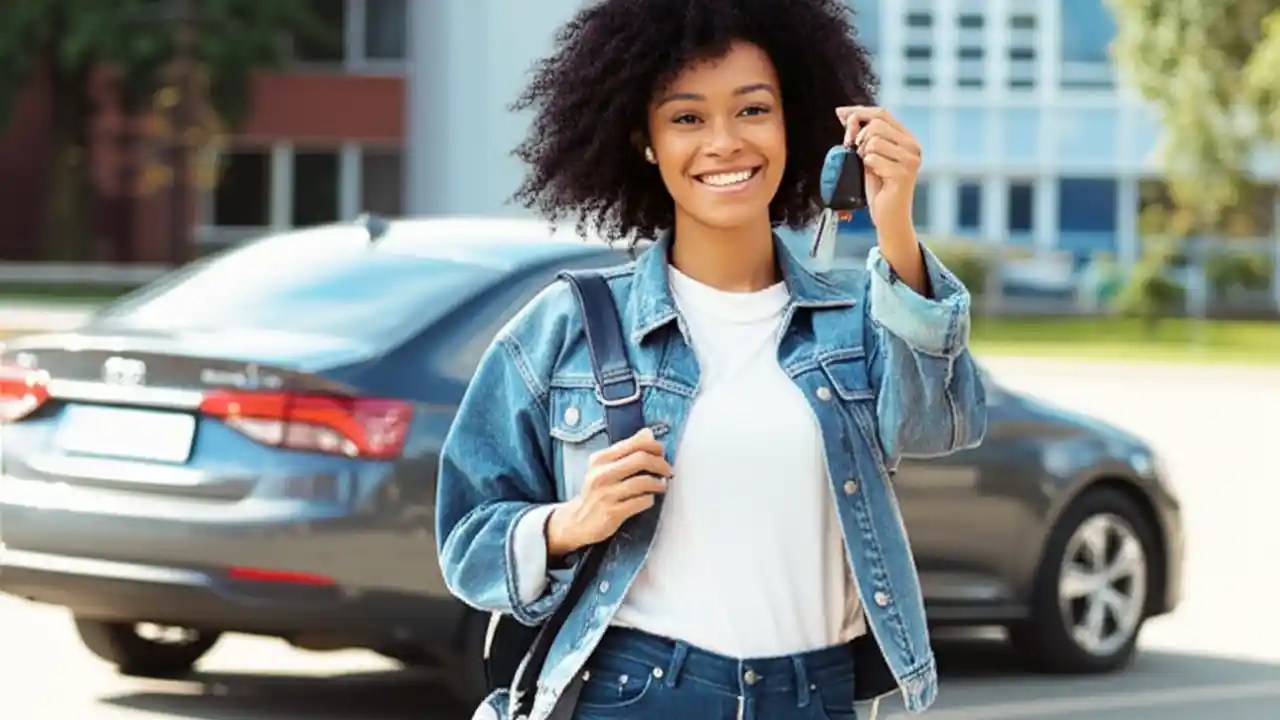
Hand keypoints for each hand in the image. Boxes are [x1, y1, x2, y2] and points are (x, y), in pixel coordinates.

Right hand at [545, 427, 670, 559]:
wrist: (577, 521)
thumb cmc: (596, 492)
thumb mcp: (605, 467)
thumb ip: (627, 450)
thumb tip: (648, 434)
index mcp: (601, 459)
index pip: (634, 444)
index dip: (654, 446)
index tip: (661, 453)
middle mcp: (601, 474)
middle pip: (641, 459)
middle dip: (660, 464)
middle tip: (667, 470)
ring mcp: (606, 494)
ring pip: (643, 481)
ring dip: (658, 483)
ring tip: (661, 485)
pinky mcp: (612, 513)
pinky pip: (641, 502)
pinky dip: (650, 499)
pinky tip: (649, 499)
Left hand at [835, 106, 922, 237]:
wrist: (889, 217)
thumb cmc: (879, 188)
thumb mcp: (868, 156)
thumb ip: (860, 136)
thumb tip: (844, 114)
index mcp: (907, 139)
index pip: (882, 113)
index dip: (859, 111)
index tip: (840, 113)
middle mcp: (913, 146)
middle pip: (876, 124)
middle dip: (859, 137)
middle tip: (857, 154)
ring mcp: (911, 159)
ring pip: (873, 140)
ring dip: (863, 154)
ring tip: (870, 168)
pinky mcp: (903, 173)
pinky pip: (872, 158)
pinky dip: (867, 167)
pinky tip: (876, 177)